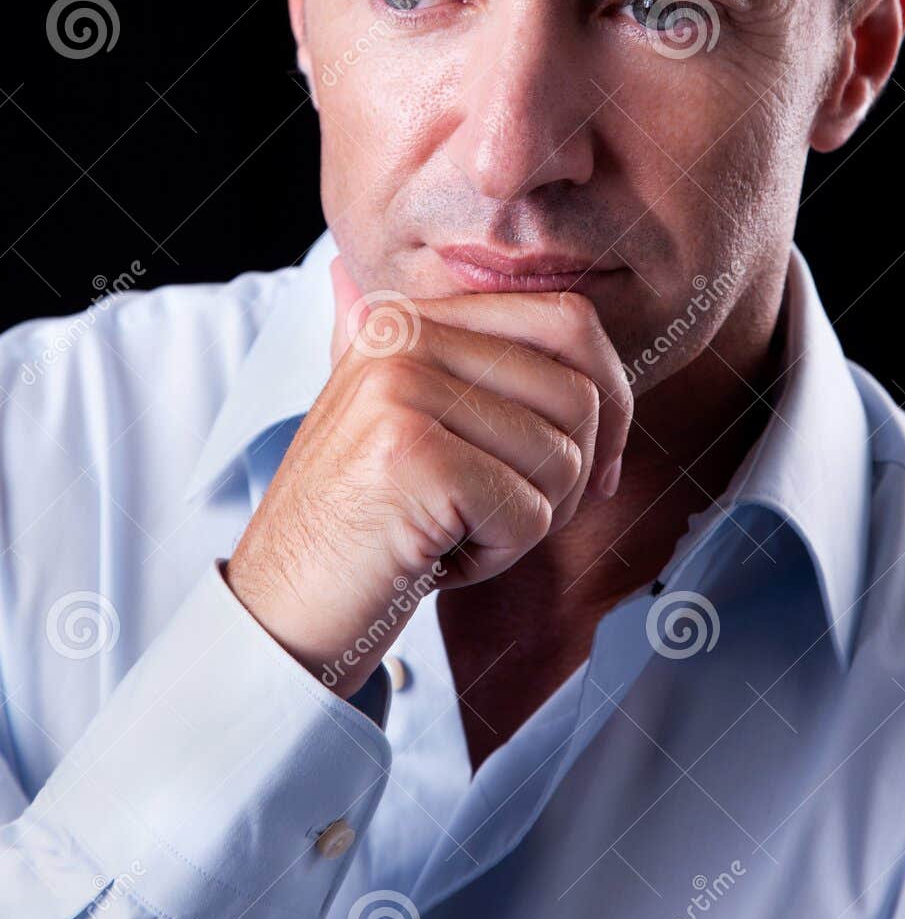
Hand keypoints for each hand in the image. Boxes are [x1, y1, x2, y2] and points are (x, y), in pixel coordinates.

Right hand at [224, 258, 632, 698]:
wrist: (280, 608)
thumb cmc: (362, 524)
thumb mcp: (402, 421)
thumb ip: (457, 360)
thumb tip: (534, 310)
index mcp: (411, 318)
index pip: (569, 322)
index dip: (611, 401)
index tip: (596, 470)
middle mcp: (405, 336)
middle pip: (579, 394)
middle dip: (570, 477)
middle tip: (497, 516)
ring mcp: (405, 391)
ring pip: (562, 459)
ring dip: (526, 523)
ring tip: (450, 533)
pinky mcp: (414, 457)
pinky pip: (530, 512)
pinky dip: (497, 556)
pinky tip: (435, 558)